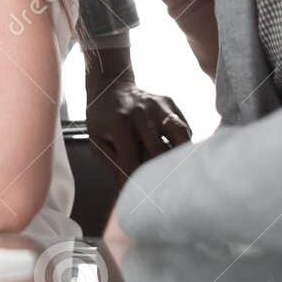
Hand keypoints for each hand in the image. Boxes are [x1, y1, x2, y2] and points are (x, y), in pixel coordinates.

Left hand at [85, 46, 190, 179]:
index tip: (140, 196)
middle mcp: (140, 112)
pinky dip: (184, 144)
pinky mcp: (169, 102)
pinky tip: (181, 157)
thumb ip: (113, 164)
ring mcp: (157, 105)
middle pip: (158, 149)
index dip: (135, 181)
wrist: (110, 85)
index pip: (131, 159)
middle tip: (164, 190)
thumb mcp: (96, 141)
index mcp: (118, 122)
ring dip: (181, 157)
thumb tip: (130, 188)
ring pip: (179, 134)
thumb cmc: (101, 118)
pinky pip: (184, 127)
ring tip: (182, 174)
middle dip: (161, 173)